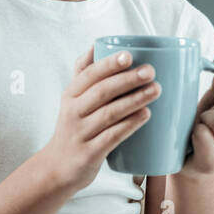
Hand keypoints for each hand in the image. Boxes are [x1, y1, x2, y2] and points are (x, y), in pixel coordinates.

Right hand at [40, 47, 160, 192]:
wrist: (57, 168)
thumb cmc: (73, 128)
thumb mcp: (72, 100)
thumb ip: (83, 74)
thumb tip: (96, 45)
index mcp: (70, 95)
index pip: (89, 75)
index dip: (109, 64)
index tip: (129, 55)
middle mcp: (72, 112)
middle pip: (101, 92)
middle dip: (127, 80)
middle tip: (150, 72)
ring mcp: (80, 134)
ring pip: (109, 113)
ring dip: (134, 100)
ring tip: (156, 90)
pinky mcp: (89, 154)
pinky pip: (112, 137)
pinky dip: (130, 125)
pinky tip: (146, 115)